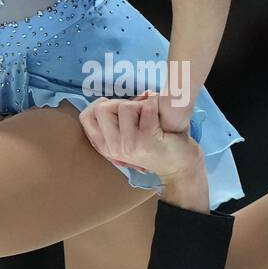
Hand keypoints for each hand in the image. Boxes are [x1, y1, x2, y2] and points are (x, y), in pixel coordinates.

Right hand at [78, 90, 201, 181]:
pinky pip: (147, 107)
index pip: (86, 117)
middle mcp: (115, 148)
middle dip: (120, 102)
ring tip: (150, 115)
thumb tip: (104, 101)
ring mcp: (130, 145)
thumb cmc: (154, 147)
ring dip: (140, 104)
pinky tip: (161, 114)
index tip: (113, 105)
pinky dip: (156, 104)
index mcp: (106, 147)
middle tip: (136, 111)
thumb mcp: (127, 142)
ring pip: (124, 106)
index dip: (98, 105)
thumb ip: (113, 126)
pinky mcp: (148, 139)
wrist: (181, 167)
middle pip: (102, 108)